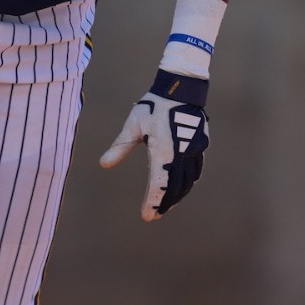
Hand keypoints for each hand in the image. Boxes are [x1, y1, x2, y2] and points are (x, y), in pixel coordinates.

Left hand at [98, 70, 209, 221]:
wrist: (182, 87)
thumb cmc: (154, 105)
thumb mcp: (133, 125)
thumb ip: (120, 147)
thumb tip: (103, 164)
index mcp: (163, 151)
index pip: (158, 184)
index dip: (153, 203)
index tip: (147, 216)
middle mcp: (181, 154)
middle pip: (175, 187)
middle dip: (165, 203)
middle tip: (154, 215)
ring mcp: (194, 150)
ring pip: (188, 181)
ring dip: (177, 195)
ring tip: (166, 205)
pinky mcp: (201, 145)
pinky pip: (196, 170)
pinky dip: (188, 182)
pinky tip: (181, 187)